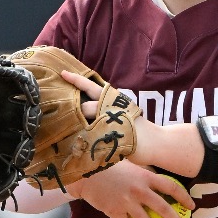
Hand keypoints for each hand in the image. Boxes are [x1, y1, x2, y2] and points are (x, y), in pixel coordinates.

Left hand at [60, 71, 199, 174]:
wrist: (155, 140)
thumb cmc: (135, 127)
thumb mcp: (119, 112)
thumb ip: (104, 110)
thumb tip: (87, 109)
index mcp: (111, 98)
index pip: (90, 86)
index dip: (76, 80)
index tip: (62, 73)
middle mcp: (111, 105)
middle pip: (85, 105)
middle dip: (75, 111)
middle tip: (63, 114)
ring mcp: (114, 119)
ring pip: (90, 119)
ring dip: (81, 126)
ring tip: (75, 133)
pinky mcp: (116, 133)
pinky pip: (96, 135)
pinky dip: (88, 139)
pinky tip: (83, 144)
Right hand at [73, 160, 193, 217]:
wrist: (86, 172)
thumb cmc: (109, 165)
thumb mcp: (131, 165)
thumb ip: (144, 173)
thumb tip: (157, 178)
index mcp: (145, 176)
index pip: (171, 187)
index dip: (183, 197)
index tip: (191, 206)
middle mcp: (139, 190)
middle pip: (162, 208)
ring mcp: (126, 202)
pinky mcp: (114, 211)